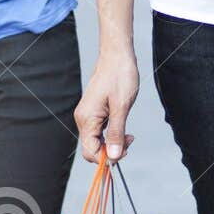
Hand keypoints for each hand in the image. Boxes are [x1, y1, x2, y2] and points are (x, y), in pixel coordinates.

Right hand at [74, 47, 138, 163]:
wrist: (117, 55)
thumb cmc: (120, 76)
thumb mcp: (121, 107)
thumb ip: (116, 133)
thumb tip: (112, 156)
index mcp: (87, 119)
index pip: (90, 152)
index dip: (106, 158)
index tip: (125, 152)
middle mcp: (83, 119)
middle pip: (92, 149)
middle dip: (110, 151)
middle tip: (129, 141)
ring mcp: (88, 115)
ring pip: (96, 141)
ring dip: (113, 143)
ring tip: (129, 135)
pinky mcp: (94, 112)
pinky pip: (99, 131)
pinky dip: (111, 134)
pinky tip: (123, 129)